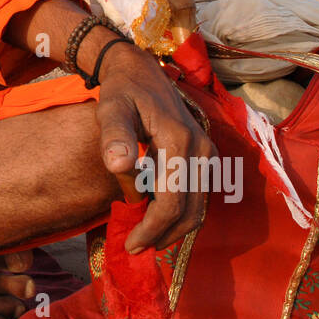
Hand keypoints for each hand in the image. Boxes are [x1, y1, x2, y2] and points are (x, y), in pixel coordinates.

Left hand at [94, 41, 216, 253]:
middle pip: (190, 210)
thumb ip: (114, 137)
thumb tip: (118, 166)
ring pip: (199, 207)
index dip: (152, 228)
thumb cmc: (122, 92)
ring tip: (145, 238)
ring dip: (174, 229)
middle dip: (163, 235)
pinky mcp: (206, 156)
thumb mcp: (111, 109)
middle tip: (135, 247)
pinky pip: (198, 195)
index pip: (172, 200)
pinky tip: (155, 217)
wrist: (141, 71)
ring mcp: (208, 153)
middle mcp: (201, 149)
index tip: (130, 244)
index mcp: (178, 139)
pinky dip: (180, 213)